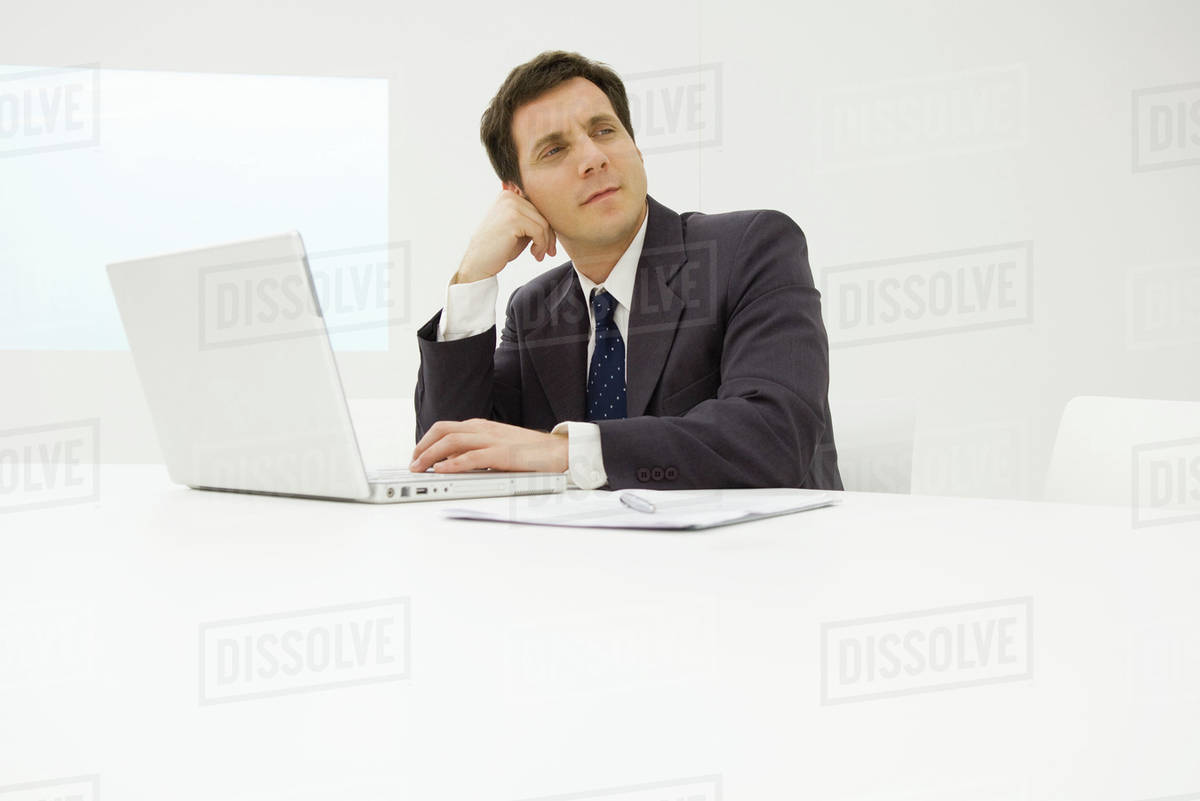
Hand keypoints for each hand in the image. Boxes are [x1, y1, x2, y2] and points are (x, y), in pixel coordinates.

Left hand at [410, 418, 568, 473]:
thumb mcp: (496, 448)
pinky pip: (473, 457)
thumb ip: (475, 453)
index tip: (416, 456)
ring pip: (452, 441)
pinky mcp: (503, 454)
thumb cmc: (530, 452)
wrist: (559, 451)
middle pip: (443, 431)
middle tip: (413, 464)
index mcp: (481, 426)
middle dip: (422, 447)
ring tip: (419, 468)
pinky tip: (442, 470)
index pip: (445, 428)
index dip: (425, 441)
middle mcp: (484, 429)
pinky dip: (454, 463)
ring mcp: (493, 440)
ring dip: (431, 455)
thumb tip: (451, 463)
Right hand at [454, 185, 557, 283]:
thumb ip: (531, 219)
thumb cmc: (498, 248)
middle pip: (543, 214)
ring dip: (545, 242)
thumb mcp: (517, 229)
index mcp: (508, 195)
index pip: (538, 207)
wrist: (478, 264)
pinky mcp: (513, 219)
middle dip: (549, 236)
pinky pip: (539, 231)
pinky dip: (541, 245)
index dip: (546, 226)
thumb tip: (558, 217)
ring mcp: (510, 206)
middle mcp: (509, 196)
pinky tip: (534, 254)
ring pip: (544, 223)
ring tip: (538, 255)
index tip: (548, 244)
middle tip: (548, 252)